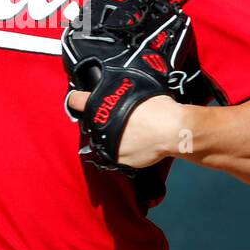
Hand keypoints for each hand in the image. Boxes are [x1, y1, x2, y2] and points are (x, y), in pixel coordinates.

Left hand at [66, 91, 186, 169]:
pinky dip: (127, 150)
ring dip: (114, 137)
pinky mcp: (120, 159)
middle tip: (118, 119)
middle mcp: (100, 127)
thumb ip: (123, 94)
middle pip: (92, 124)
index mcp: (101, 106)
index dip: (77, 100)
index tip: (78, 100)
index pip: (76, 101)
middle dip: (101, 122)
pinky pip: (120, 154)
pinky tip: (139, 143)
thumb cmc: (159, 107)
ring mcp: (109, 144)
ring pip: (105, 141)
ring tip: (132, 133)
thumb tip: (120, 93)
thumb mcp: (138, 90)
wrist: (173, 130)